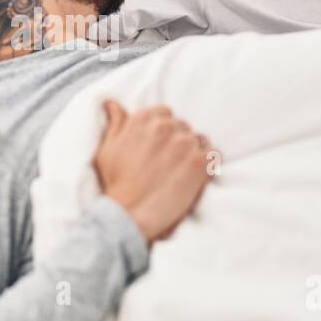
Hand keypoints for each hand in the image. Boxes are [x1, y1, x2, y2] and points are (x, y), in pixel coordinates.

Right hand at [93, 100, 214, 243]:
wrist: (129, 215)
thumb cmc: (116, 185)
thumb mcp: (107, 149)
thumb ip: (115, 124)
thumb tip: (114, 104)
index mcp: (143, 119)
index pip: (165, 114)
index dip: (163, 133)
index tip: (159, 149)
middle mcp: (165, 126)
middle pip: (182, 126)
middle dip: (177, 142)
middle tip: (168, 164)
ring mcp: (184, 143)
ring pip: (199, 139)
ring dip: (193, 152)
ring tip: (181, 172)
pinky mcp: (200, 162)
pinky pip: (214, 153)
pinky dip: (208, 164)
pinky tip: (196, 176)